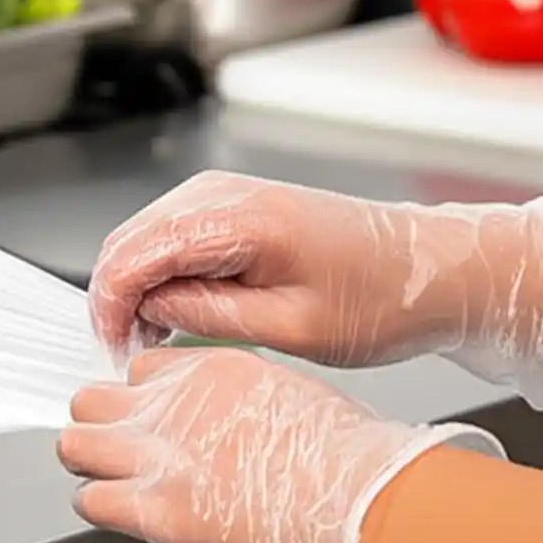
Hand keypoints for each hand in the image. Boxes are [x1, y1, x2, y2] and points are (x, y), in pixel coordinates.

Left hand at [58, 347, 503, 542]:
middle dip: (100, 422)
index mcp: (203, 369)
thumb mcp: (278, 385)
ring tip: (114, 476)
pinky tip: (126, 509)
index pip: (136, 369)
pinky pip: (88, 500)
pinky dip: (100, 505)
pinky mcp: (155, 509)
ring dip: (90, 461)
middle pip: (90, 399)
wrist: (352, 493)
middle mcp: (170, 406)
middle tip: (119, 444)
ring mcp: (157, 456)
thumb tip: (211, 409)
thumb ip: (226, 392)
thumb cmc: (336, 448)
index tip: (150, 415)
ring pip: (74, 444)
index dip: (140, 396)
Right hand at [88, 170, 542, 409]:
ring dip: (135, 283)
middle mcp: (227, 193)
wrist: (432, 269)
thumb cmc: (380, 299)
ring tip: (152, 335)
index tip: (112, 348)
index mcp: (242, 220)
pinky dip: (158, 270)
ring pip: (145, 234)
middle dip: (115, 295)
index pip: (137, 254)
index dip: (111, 305)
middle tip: (127, 349)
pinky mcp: (234, 205)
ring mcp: (228, 193)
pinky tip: (173, 308)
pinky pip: (171, 233)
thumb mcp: (290, 329)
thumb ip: (208, 314)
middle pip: (130, 238)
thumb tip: (147, 310)